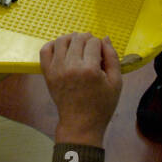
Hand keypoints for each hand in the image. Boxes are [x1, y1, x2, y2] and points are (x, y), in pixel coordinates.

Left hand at [40, 32, 122, 147]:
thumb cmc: (101, 105)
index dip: (100, 44)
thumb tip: (105, 38)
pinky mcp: (47, 73)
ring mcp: (57, 69)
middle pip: (78, 39)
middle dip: (87, 38)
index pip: (94, 42)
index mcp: (90, 70)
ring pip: (62, 40)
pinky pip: (45, 50)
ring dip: (72, 38)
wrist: (80, 124)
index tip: (102, 52)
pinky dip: (53, 44)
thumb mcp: (116, 83)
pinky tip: (62, 48)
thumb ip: (112, 58)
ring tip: (78, 45)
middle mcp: (71, 66)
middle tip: (92, 47)